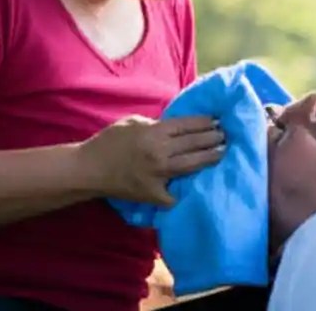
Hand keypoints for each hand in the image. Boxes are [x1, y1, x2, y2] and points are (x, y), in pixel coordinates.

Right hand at [78, 115, 224, 205]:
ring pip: (192, 165)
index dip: (206, 122)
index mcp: (155, 132)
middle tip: (226, 135)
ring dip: (210, 158)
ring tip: (222, 153)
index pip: (188, 125)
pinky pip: (174, 196)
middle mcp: (160, 152)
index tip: (218, 120)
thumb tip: (176, 125)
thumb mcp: (133, 122)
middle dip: (213, 138)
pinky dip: (183, 193)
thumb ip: (156, 123)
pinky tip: (198, 189)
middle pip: (195, 143)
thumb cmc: (108, 142)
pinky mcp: (153, 194)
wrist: (88, 170)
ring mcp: (158, 174)